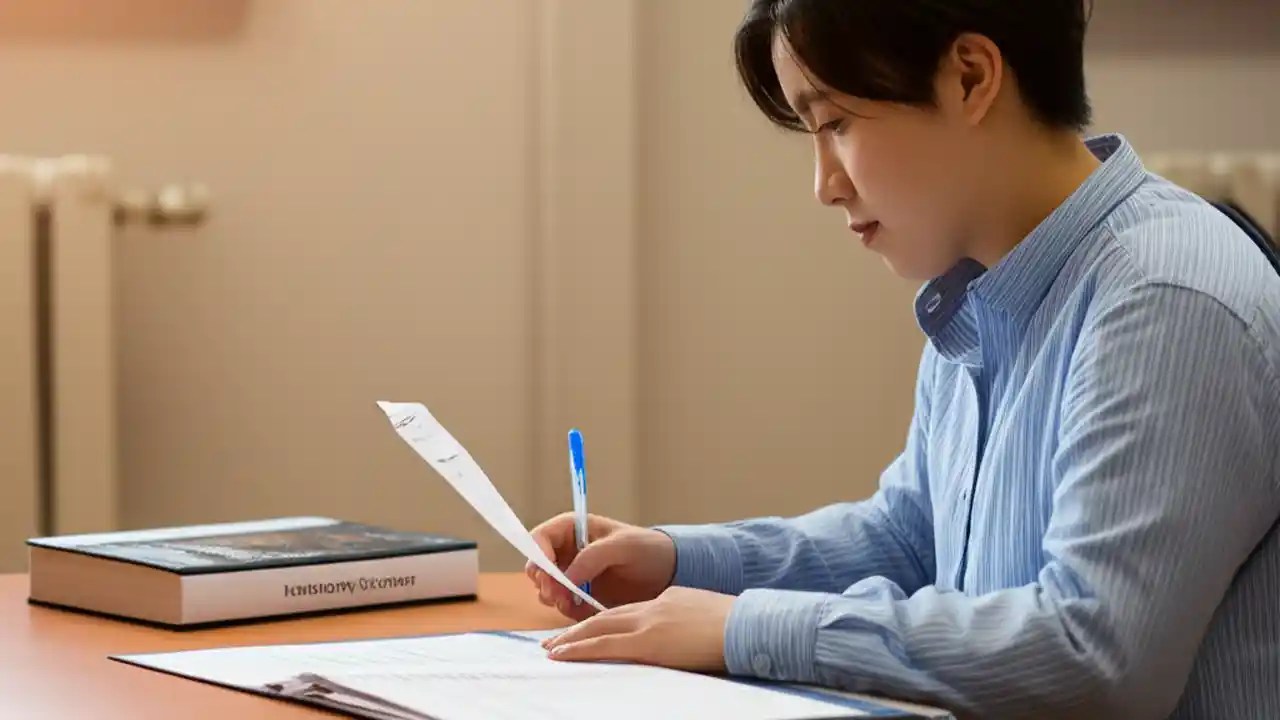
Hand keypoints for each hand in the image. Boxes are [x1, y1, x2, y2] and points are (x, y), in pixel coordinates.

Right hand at [526, 512, 675, 620]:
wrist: (666, 573)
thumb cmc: (647, 549)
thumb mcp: (623, 546)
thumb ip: (593, 556)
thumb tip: (566, 577)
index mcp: (572, 529)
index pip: (540, 538)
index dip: (538, 555)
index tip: (547, 574)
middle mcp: (566, 551)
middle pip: (537, 568)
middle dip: (544, 583)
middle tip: (558, 595)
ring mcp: (571, 575)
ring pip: (546, 590)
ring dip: (555, 599)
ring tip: (573, 604)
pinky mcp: (580, 596)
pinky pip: (563, 606)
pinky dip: (570, 611)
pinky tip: (586, 611)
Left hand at [540, 586, 733, 671]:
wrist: (746, 625)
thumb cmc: (734, 626)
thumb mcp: (701, 616)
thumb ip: (680, 621)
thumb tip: (673, 634)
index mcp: (666, 600)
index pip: (625, 610)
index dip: (602, 621)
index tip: (586, 630)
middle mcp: (652, 607)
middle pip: (605, 616)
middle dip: (578, 629)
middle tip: (554, 641)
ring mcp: (649, 622)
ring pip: (599, 627)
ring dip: (572, 639)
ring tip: (551, 649)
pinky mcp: (649, 641)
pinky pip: (606, 644)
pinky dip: (581, 648)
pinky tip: (564, 654)